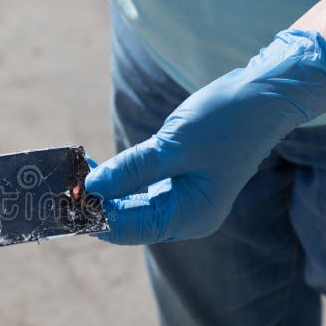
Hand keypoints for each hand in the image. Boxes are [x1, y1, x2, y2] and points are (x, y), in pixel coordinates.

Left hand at [86, 30, 325, 244]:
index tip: (62, 196)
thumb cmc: (225, 120)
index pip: (127, 228)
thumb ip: (129, 170)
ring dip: (103, 192)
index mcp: (189, 216)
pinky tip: (97, 169)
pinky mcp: (180, 184)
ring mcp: (184, 202)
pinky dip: (119, 182)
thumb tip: (89, 188)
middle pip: (127, 222)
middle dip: (94, 204)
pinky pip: (140, 191)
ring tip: (73, 175)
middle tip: (61, 184)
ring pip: (131, 207)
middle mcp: (186, 217)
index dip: (92, 213)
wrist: (264, 97)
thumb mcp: (172, 146)